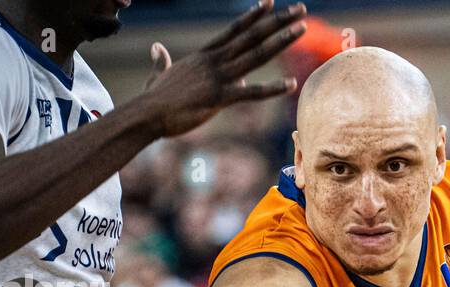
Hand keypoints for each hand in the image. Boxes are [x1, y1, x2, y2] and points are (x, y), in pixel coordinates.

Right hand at [140, 1, 306, 137]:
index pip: (234, 30)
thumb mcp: (160, 74)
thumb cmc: (154, 98)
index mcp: (205, 56)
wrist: (147, 113)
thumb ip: (162, 61)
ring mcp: (219, 77)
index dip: (254, 16)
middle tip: (300, 9)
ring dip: (281, 41)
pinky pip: (251, 93)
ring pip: (256, 55)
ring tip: (301, 29)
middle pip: (252, 36)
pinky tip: (291, 84)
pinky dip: (272, 89)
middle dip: (278, 22)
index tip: (270, 4)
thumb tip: (157, 49)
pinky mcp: (220, 98)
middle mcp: (215, 61)